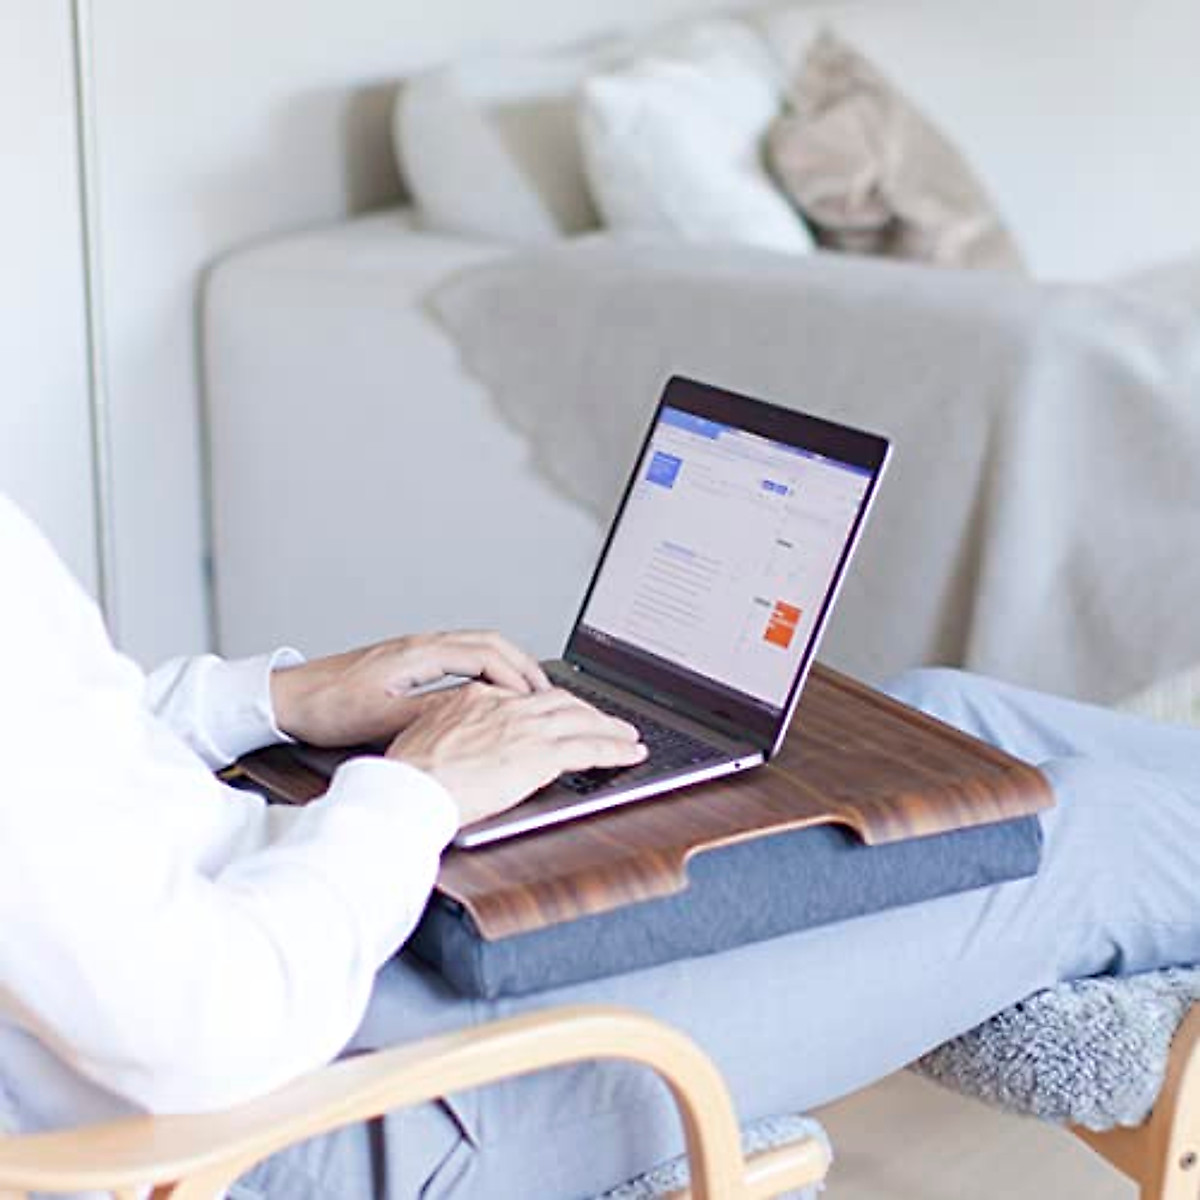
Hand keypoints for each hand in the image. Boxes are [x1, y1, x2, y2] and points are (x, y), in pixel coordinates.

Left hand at [270, 630, 550, 747]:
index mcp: (418, 654)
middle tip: (547, 693)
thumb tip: (474, 712)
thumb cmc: (327, 707)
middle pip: (489, 642)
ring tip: (528, 693)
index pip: (484, 654)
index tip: (535, 700)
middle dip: (523, 665)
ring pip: (477, 646)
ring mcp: (415, 650)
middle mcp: (421, 645)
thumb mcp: (383, 718)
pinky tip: (491, 692)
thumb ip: (431, 712)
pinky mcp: (408, 661)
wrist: (289, 697)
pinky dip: (487, 669)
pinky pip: (462, 655)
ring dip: (507, 666)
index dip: (515, 677)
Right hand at [386, 684, 647, 827]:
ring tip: (629, 735)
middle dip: (588, 711)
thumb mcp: (426, 738)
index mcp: (477, 697)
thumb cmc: (409, 775)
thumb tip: (459, 747)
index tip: (560, 714)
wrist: (410, 787)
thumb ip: (452, 734)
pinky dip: (616, 750)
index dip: (549, 707)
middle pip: (561, 701)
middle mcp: (507, 705)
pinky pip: (591, 748)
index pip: (524, 698)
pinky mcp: (542, 754)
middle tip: (606, 720)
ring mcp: (527, 728)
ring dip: (611, 728)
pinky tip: (630, 753)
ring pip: (583, 721)